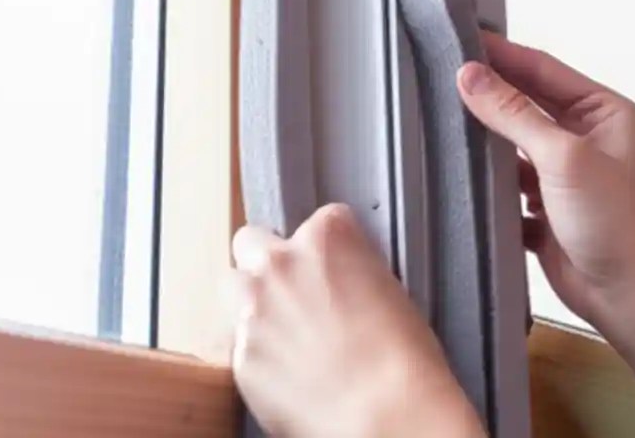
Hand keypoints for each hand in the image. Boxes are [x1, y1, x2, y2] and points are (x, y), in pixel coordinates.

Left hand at [229, 204, 485, 437]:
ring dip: (248, 300)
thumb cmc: (403, 362)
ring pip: (230, 286)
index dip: (326, 250)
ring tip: (279, 330)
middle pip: (251, 240)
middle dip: (266, 262)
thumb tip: (339, 283)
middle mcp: (281, 264)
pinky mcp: (240, 353)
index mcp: (326, 239)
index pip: (319, 220)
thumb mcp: (391, 292)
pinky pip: (236, 340)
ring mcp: (253, 307)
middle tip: (290, 292)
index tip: (331, 270)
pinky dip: (255, 351)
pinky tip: (285, 370)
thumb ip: (351, 271)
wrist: (386, 415)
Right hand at [456, 32, 634, 334]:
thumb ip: (514, 114)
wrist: (630, 300)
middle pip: (526, 104)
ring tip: (442, 122)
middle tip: (440, 76)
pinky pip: (509, 185)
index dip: (503, 55)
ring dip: (485, 140)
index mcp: (605, 113)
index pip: (544, 69)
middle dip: (489, 94)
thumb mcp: (564, 157)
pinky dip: (489, 182)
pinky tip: (462, 175)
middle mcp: (587, 138)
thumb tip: (471, 75)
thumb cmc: (618, 225)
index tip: (461, 40)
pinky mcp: (547, 209)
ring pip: (513, 145)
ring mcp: (566, 174)